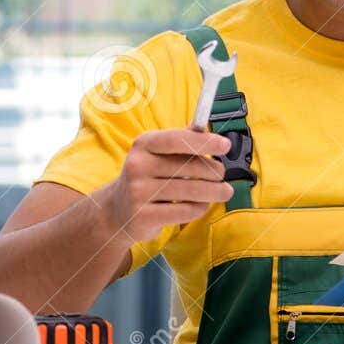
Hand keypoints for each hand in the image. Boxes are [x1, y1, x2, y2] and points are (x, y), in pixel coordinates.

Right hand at [95, 128, 235, 245]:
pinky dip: (200, 208)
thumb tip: (204, 126)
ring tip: (223, 191)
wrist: (117, 210)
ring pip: (191, 190)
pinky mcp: (143, 216)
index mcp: (143, 144)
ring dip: (214, 191)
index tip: (225, 145)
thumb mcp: (157, 154)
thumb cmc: (147, 177)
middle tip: (223, 175)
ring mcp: (138, 192)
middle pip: (189, 166)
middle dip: (214, 171)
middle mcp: (137, 165)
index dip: (203, 142)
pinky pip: (185, 211)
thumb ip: (181, 140)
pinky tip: (202, 205)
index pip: (176, 139)